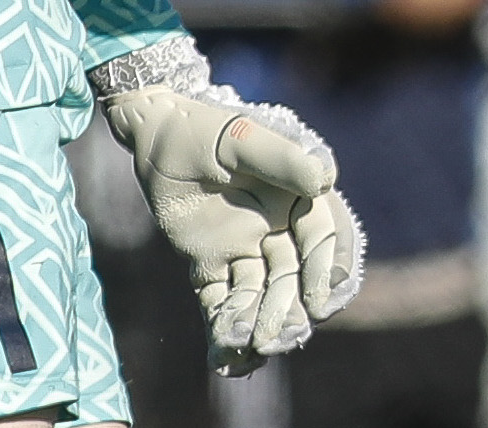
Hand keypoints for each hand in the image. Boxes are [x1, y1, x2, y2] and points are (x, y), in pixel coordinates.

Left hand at [97, 41, 364, 373]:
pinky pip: (223, 302)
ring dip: (257, 324)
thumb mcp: (242, 137)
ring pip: (260, 296)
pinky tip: (222, 359)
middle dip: (288, 312)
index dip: (328, 273)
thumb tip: (324, 178)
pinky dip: (223, 330)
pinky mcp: (214, 266)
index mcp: (301, 196)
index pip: (326, 240)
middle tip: (275, 340)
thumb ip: (281, 157)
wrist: (159, 135)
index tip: (322, 303)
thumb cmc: (206, 127)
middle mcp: (281, 229)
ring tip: (245, 348)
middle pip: (294, 279)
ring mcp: (247, 250)